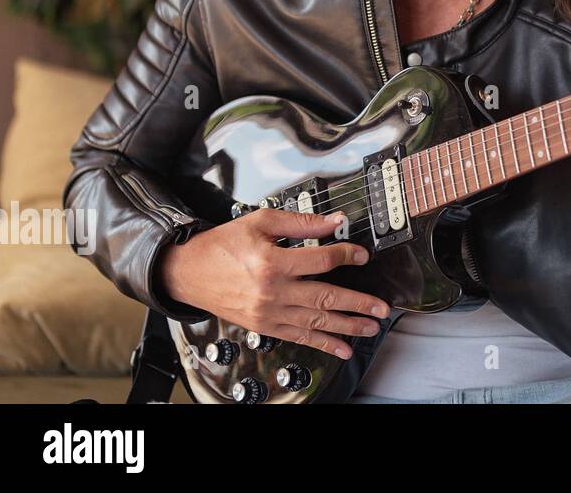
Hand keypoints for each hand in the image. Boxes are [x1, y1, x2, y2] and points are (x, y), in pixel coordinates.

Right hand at [158, 207, 390, 359]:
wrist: (189, 272)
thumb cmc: (222, 246)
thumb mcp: (261, 223)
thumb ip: (301, 223)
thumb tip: (334, 221)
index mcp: (273, 263)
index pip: (322, 260)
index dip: (347, 256)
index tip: (362, 255)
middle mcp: (273, 292)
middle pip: (326, 297)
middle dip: (358, 303)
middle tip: (381, 307)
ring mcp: (269, 313)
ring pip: (317, 321)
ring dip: (347, 326)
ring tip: (370, 327)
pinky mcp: (265, 326)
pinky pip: (300, 337)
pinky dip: (323, 344)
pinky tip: (342, 348)